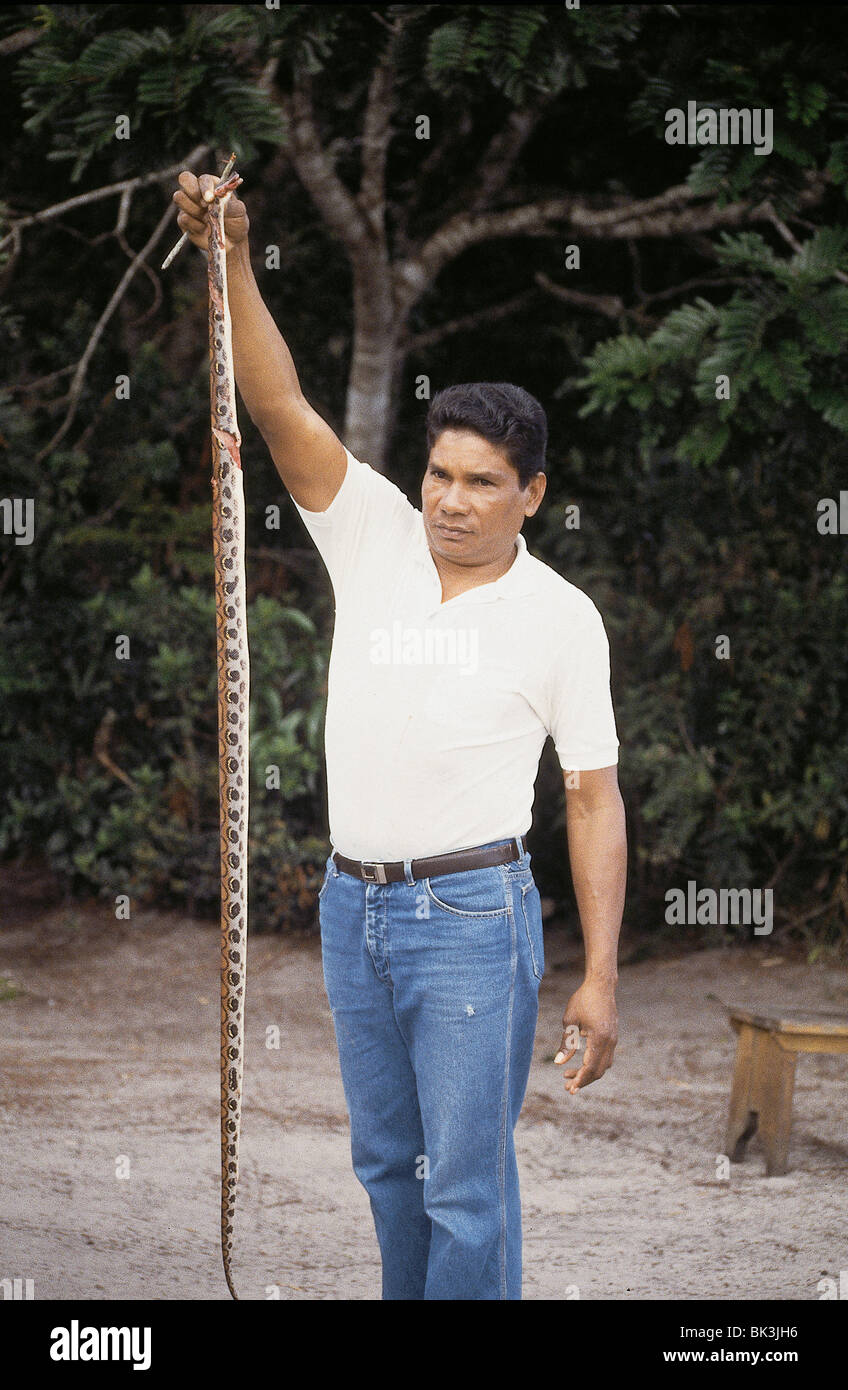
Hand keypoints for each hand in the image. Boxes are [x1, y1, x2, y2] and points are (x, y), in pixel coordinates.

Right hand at [172, 170, 249, 254]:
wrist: (231, 242)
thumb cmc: (236, 221)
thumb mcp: (239, 212)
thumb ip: (230, 204)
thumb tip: (216, 200)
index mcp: (212, 184)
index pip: (202, 178)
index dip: (204, 187)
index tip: (211, 199)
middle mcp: (197, 191)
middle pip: (184, 179)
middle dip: (193, 192)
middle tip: (205, 206)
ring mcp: (189, 205)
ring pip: (179, 197)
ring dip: (194, 209)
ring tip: (207, 218)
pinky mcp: (184, 220)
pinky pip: (183, 218)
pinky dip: (195, 225)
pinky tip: (204, 229)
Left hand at [554, 978, 617, 1093]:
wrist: (601, 985)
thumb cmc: (583, 999)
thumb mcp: (570, 1021)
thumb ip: (566, 1044)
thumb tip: (558, 1063)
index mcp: (599, 1038)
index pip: (590, 1067)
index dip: (580, 1080)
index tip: (569, 1089)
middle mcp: (610, 1042)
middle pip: (598, 1071)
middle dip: (583, 1080)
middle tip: (566, 1086)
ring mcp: (613, 1040)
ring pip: (603, 1065)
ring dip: (587, 1073)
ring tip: (568, 1074)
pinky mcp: (612, 1036)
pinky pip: (605, 1057)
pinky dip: (593, 1063)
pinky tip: (580, 1061)